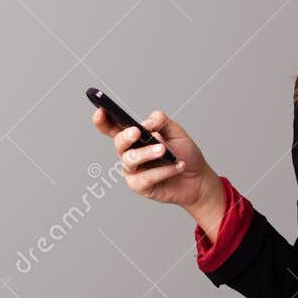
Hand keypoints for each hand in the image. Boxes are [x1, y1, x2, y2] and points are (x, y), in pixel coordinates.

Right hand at [91, 107, 217, 210]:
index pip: (112, 127)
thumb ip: (161, 121)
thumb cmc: (184, 153)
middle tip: (137, 132)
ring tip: (164, 151)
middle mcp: (129, 153)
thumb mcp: (176, 131)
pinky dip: (163, 171)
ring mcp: (132, 170)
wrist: (198, 178)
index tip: (100, 111)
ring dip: (147, 154)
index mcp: (134, 137)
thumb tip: (146, 123)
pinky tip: (176, 166)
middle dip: (126, 137)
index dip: (102, 120)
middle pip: (119, 143)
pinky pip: (146, 178)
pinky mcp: (139, 186)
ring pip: (130, 160)